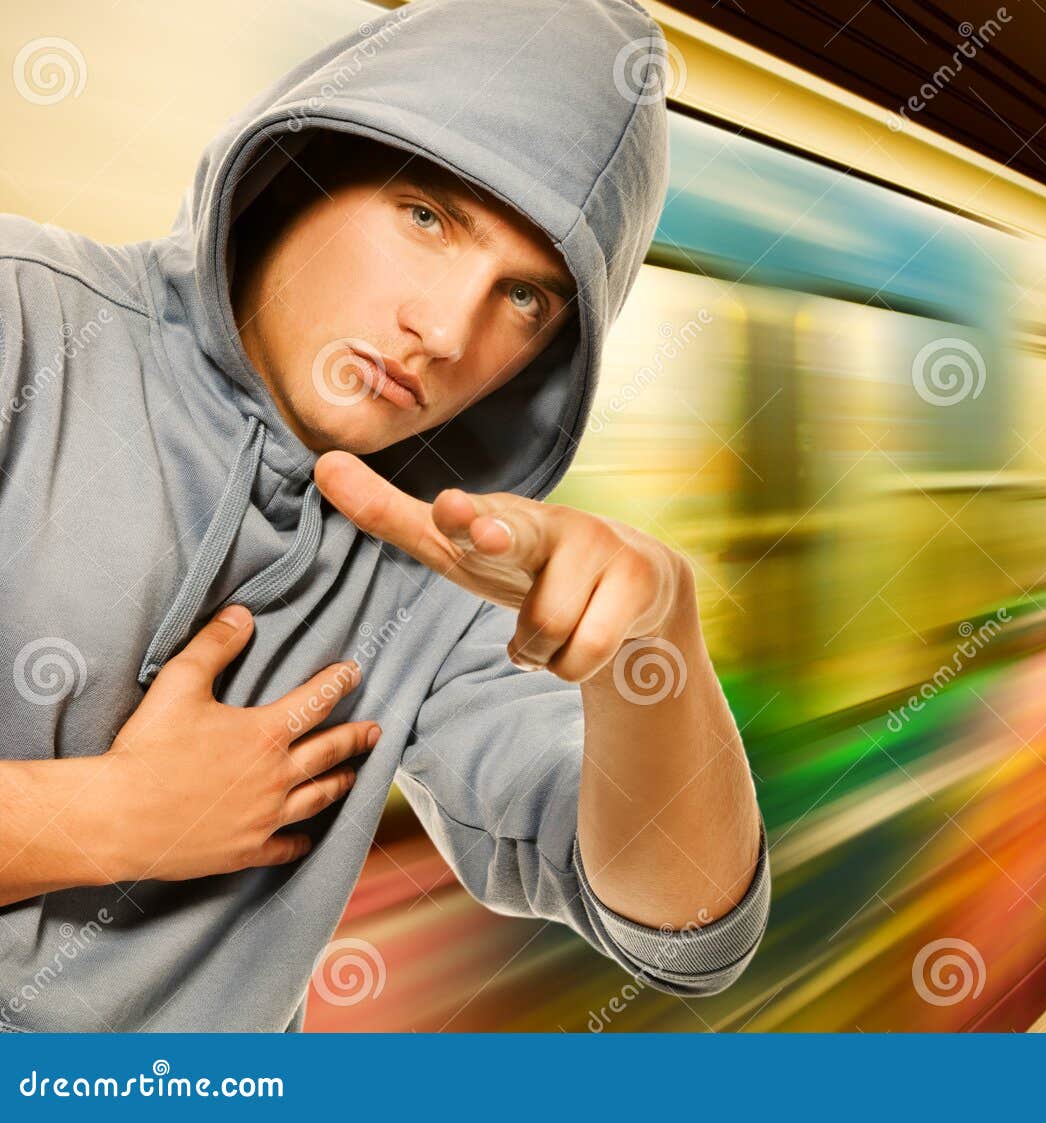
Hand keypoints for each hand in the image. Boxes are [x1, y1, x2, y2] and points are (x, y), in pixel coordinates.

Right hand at [99, 605, 378, 882]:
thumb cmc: (146, 749)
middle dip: (356, 738)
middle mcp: (275, 776)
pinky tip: (306, 839)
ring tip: (353, 776)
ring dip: (339, 784)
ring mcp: (265, 817)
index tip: (355, 673)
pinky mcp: (247, 850)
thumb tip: (243, 615)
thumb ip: (214, 646)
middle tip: (376, 731)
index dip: (338, 683)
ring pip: (317, 798)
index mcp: (264, 734)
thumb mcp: (178, 684)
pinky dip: (300, 841)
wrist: (116, 818)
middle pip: (330, 752)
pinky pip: (285, 847)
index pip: (316, 701)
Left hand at [315, 451, 690, 683]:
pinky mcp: (638, 577)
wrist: (639, 584)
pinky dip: (568, 665)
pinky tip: (579, 642)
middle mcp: (544, 524)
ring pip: (542, 630)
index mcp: (494, 517)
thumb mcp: (460, 549)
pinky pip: (581, 654)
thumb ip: (393, 515)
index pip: (458, 518)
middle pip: (511, 535)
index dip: (450, 516)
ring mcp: (597, 547)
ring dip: (537, 650)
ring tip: (548, 631)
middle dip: (492, 533)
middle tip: (480, 532)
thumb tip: (322, 464)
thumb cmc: (529, 566)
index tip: (444, 508)